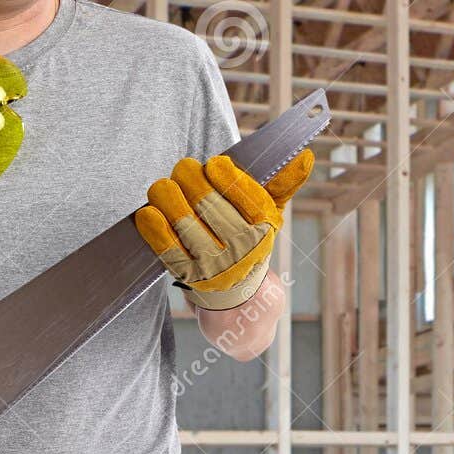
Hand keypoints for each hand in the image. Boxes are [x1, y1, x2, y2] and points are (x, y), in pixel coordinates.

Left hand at [135, 149, 313, 310]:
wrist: (239, 297)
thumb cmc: (249, 240)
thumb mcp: (270, 214)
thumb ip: (283, 184)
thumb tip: (305, 156)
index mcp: (264, 228)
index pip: (241, 191)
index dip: (222, 172)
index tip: (213, 164)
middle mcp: (243, 249)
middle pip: (207, 203)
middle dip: (189, 178)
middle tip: (183, 169)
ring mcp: (215, 266)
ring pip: (184, 222)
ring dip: (167, 197)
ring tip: (162, 187)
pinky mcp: (190, 278)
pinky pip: (167, 247)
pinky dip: (154, 227)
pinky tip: (149, 212)